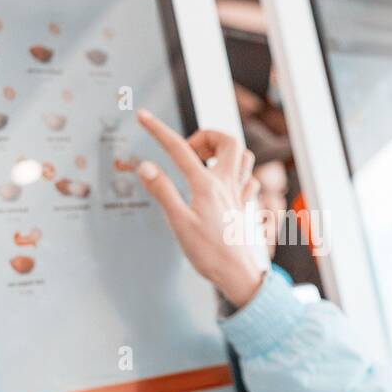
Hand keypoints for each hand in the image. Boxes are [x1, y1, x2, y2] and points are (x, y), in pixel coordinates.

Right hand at [135, 109, 265, 308]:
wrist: (239, 275)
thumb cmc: (210, 254)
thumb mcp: (179, 223)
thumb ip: (162, 191)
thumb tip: (145, 166)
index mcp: (207, 185)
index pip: (179, 148)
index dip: (158, 130)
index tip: (143, 116)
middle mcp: (227, 184)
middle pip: (228, 140)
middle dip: (206, 135)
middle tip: (188, 151)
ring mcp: (239, 194)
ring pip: (243, 156)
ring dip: (224, 151)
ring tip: (204, 163)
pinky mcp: (245, 207)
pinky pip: (248, 179)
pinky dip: (237, 173)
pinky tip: (223, 184)